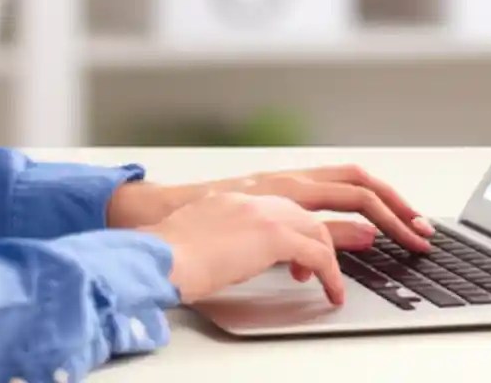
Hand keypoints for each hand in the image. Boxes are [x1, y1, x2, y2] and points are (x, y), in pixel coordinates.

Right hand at [109, 164, 433, 251]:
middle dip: (394, 207)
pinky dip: (333, 274)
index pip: (338, 176)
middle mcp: (277, 186)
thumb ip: (287, 237)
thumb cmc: (185, 245)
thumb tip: (328, 252)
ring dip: (373, 241)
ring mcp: (274, 205)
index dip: (376, 193)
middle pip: (354, 184)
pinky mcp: (269, 231)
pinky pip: (318, 251)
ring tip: (393, 260)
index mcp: (271, 183)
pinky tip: (333, 292)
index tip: (401, 215)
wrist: (152, 248)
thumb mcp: (242, 234)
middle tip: (420, 232)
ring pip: (343, 216)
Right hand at [138, 192, 346, 304]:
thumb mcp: (198, 237)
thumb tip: (230, 258)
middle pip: (306, 211)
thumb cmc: (166, 255)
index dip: (298, 227)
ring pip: (317, 230)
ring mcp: (265, 213)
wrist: (158, 255)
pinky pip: (318, 255)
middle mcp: (254, 198)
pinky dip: (330, 275)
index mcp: (234, 198)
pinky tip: (331, 292)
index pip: (281, 205)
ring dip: (330, 258)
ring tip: (332, 282)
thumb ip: (221, 239)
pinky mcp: (274, 236)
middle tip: (329, 262)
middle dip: (327, 234)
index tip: (305, 247)